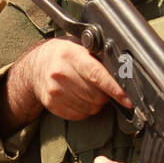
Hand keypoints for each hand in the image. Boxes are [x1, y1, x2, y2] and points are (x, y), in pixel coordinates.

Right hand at [1, 39, 131, 132]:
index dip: (115, 89)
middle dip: (105, 95)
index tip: (128, 99)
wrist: (35, 66)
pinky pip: (79, 115)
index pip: (97, 75)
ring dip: (96, 104)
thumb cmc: (63, 55)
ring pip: (89, 108)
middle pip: (96, 95)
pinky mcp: (52, 104)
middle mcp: (60, 73)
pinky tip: (79, 98)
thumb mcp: (79, 47)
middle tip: (103, 88)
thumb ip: (98, 57)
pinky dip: (84, 110)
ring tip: (89, 92)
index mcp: (70, 54)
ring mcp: (54, 90)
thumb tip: (124, 73)